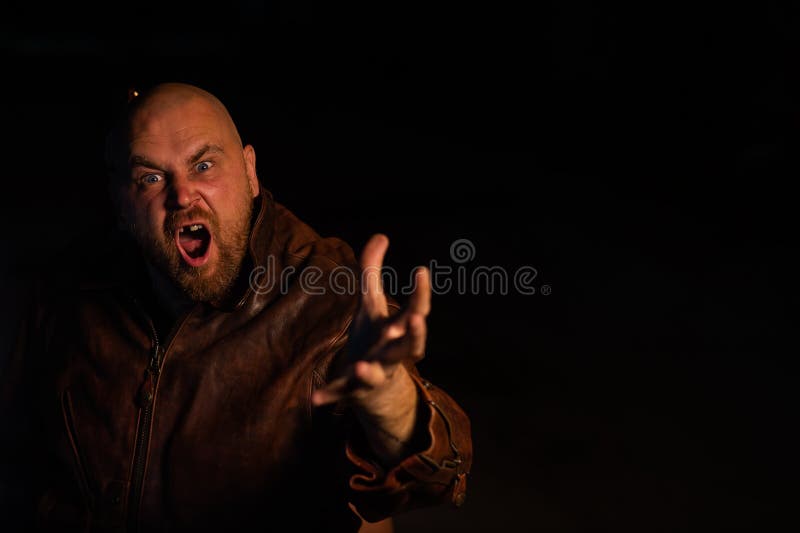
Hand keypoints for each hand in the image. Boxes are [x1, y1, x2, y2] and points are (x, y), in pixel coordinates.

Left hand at [311, 234, 430, 460]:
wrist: (375, 389)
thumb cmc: (376, 336)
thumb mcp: (372, 303)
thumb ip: (373, 270)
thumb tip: (381, 235)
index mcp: (398, 330)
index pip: (416, 310)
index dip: (420, 292)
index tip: (421, 270)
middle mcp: (392, 353)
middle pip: (408, 346)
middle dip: (414, 334)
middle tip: (416, 320)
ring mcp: (374, 374)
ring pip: (377, 374)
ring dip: (369, 371)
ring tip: (360, 366)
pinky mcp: (353, 391)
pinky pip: (342, 394)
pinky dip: (330, 397)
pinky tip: (314, 400)